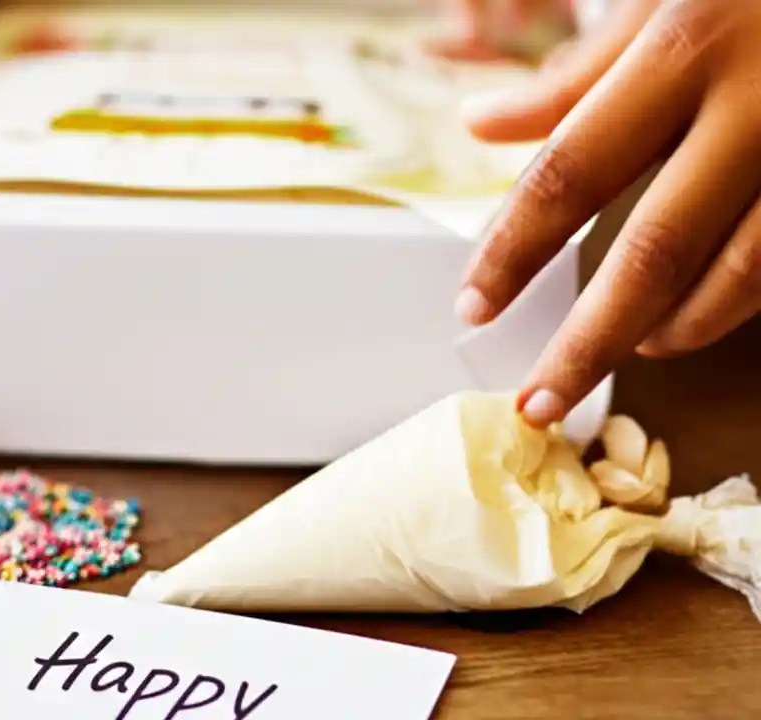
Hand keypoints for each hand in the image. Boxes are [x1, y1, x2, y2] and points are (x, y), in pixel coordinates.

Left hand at [456, 0, 760, 425]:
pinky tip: (696, 315)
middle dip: (587, 342)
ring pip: (739, 273)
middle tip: (537, 402)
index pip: (569, 173)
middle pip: (652, 252)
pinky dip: (735, 302)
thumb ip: (577, 75)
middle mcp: (754, 106)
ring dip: (672, 327)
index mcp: (682, 49)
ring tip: (628, 347)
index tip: (471, 309)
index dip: (513, 251)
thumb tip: (479, 125)